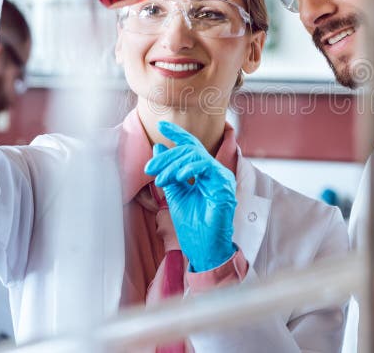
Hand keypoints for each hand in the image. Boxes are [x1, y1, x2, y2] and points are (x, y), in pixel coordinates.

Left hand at [144, 121, 236, 271]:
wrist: (204, 248)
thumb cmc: (193, 226)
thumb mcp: (175, 195)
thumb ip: (168, 173)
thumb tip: (157, 149)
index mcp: (204, 174)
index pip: (191, 148)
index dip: (177, 135)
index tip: (161, 125)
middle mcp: (214, 172)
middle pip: (189, 150)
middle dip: (166, 156)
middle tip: (149, 169)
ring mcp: (221, 177)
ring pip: (195, 155)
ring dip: (173, 164)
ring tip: (160, 179)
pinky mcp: (224, 184)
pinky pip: (206, 166)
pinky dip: (189, 168)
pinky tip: (177, 176)